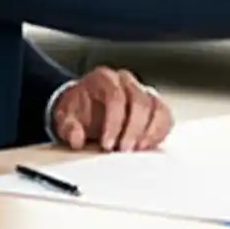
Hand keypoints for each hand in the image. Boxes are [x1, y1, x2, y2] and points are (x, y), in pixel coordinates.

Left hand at [53, 67, 172, 152]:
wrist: (85, 107)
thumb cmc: (79, 110)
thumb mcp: (65, 117)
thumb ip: (68, 127)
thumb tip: (76, 138)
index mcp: (104, 79)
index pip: (115, 96)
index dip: (113, 122)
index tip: (107, 144)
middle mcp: (126, 81)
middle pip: (139, 101)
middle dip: (133, 129)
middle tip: (124, 149)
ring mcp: (142, 91)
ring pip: (156, 107)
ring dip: (150, 131)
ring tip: (138, 149)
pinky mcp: (153, 105)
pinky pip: (165, 116)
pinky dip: (160, 132)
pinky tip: (148, 145)